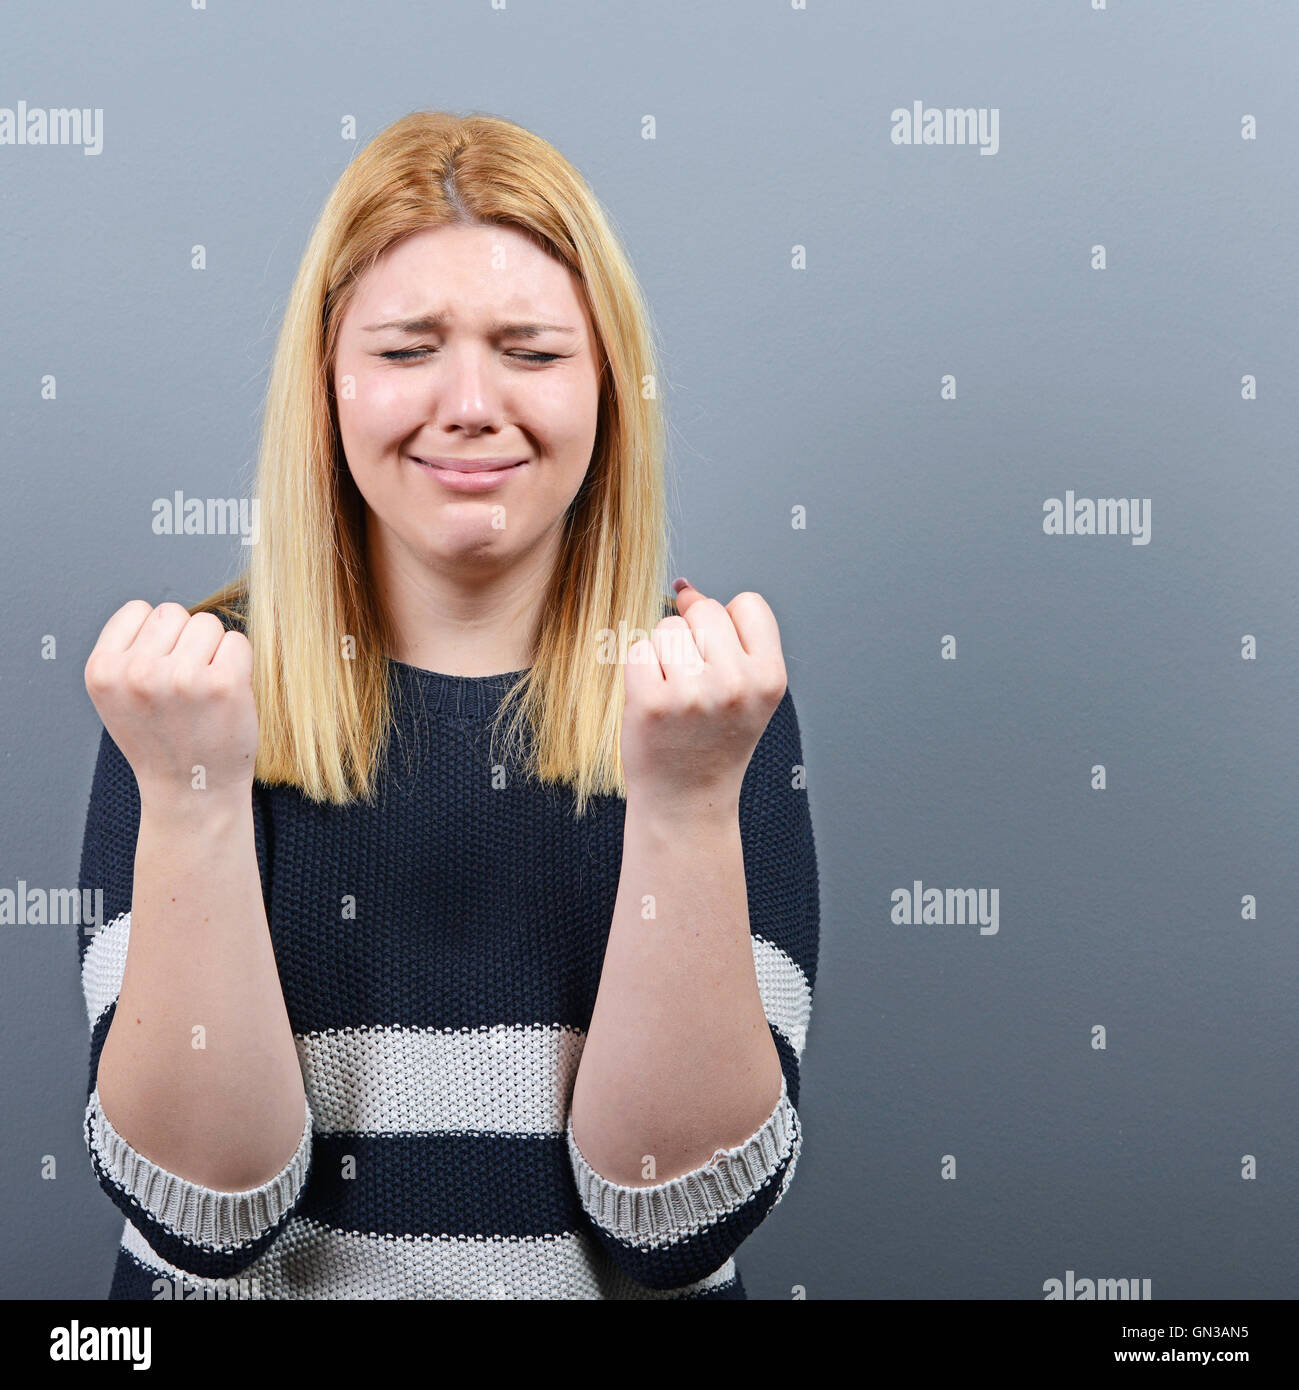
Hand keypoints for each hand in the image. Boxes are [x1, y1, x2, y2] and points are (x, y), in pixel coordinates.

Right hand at [84, 601, 258, 809]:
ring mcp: (181, 677)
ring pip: (208, 623)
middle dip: (184, 642)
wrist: (192, 791)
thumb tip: (163, 613)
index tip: (160, 669)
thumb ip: (129, 652)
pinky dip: (239, 662)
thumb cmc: (162, 742)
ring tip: (204, 691)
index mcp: (103, 671)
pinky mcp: (223, 684)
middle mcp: (137, 672)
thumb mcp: (119, 697)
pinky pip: (238, 641)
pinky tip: (226, 694)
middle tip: (185, 686)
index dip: (156, 637)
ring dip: (212, 650)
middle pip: (175, 612)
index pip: (139, 610)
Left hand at [620, 580, 787, 812]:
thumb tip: (685, 587)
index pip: (748, 604)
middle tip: (696, 682)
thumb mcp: (746, 690)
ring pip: (667, 627)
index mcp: (769, 677)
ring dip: (665, 654)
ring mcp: (692, 694)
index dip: (729, 625)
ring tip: (676, 695)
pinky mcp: (650, 703)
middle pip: (704, 610)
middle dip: (694, 636)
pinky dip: (641, 671)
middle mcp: (735, 684)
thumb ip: (730, 638)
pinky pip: (638, 650)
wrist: (687, 800)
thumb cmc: (714, 742)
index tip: (723, 658)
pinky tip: (655, 701)